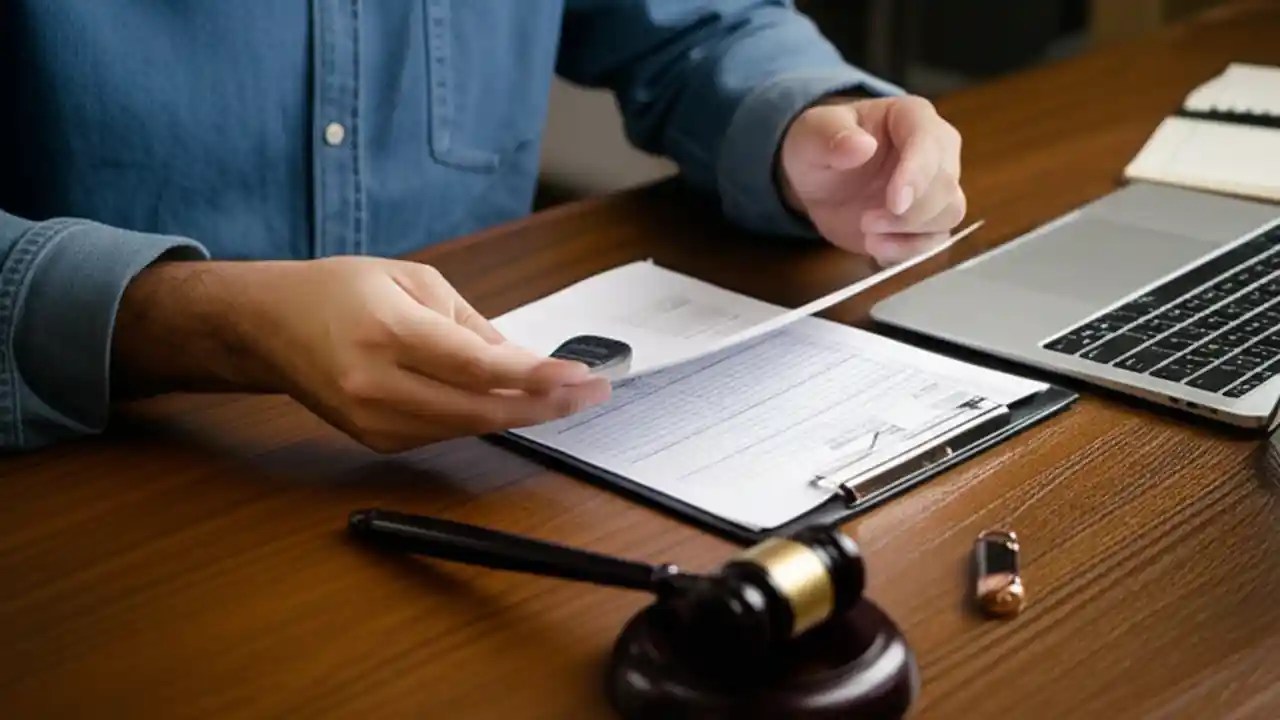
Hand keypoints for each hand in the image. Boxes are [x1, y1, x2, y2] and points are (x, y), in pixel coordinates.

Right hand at [114, 257, 609, 451]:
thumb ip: (470, 325)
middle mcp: (377, 384)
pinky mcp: (374, 440)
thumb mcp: (411, 280)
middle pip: (479, 409)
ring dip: (521, 414)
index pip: (475, 366)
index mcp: (387, 331)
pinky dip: (482, 418)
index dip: (535, 378)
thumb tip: (523, 363)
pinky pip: (445, 433)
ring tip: (567, 396)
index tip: (580, 377)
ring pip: (467, 427)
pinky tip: (513, 403)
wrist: (267, 327)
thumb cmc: (340, 290)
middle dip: (544, 405)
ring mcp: (373, 421)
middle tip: (591, 393)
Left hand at [778, 95, 965, 264]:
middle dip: (910, 211)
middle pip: (946, 183)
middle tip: (866, 222)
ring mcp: (936, 186)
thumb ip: (830, 136)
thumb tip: (862, 146)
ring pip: (949, 212)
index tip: (895, 203)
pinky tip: (876, 248)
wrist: (818, 181)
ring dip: (910, 232)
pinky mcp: (927, 220)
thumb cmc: (819, 146)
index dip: (917, 174)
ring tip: (868, 233)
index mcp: (912, 116)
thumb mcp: (811, 135)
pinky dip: (908, 250)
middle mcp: (936, 149)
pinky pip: (936, 239)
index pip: (929, 141)